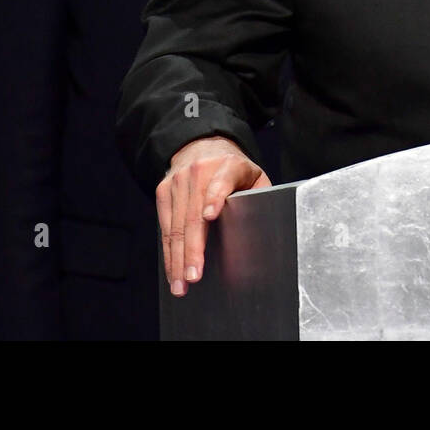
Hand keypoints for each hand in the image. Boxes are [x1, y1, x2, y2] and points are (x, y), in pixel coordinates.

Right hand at [156, 136, 270, 296]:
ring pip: (176, 225)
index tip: (210, 216)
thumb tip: (266, 227)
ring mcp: (177, 181)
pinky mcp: (163, 191)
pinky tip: (172, 269)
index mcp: (228, 165)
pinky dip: (168, 251)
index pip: (222, 181)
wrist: (201, 145)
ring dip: (176, 258)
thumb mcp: (253, 175)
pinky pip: (164, 226)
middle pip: (193, 215)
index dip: (215, 198)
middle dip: (192, 249)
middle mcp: (199, 171)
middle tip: (194, 277)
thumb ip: (260, 196)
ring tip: (181, 284)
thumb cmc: (233, 169)